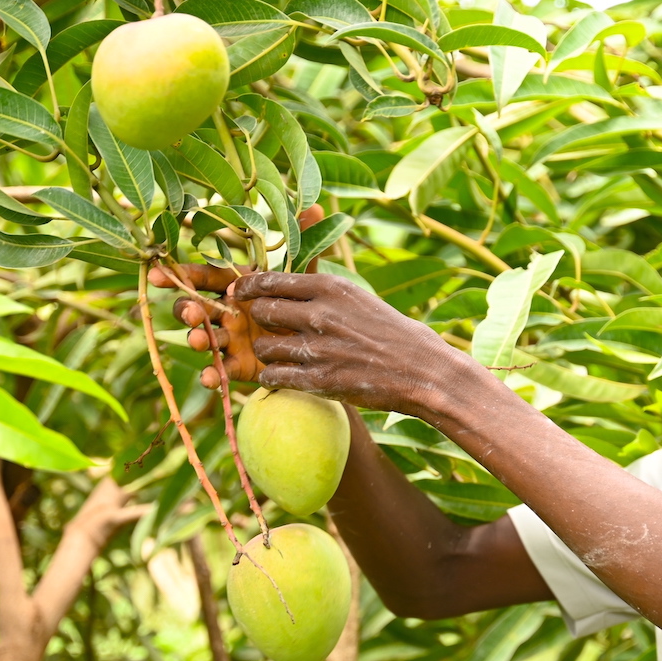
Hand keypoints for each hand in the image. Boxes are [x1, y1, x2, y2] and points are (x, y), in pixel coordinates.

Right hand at [157, 205, 327, 388]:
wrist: (319, 345)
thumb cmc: (302, 305)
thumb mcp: (303, 277)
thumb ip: (302, 247)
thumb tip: (314, 207)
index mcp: (236, 285)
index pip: (203, 277)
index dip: (181, 274)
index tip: (159, 273)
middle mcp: (226, 311)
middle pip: (195, 308)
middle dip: (188, 309)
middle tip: (192, 312)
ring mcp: (230, 340)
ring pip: (203, 338)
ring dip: (196, 338)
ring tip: (198, 340)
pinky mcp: (239, 366)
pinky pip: (220, 370)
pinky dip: (212, 374)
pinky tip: (210, 377)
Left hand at [226, 270, 487, 417]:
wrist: (423, 370)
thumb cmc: (393, 333)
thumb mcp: (359, 298)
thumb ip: (324, 291)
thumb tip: (291, 283)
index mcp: (331, 288)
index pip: (271, 280)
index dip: (248, 287)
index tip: (239, 292)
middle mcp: (321, 314)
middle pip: (261, 311)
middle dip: (257, 320)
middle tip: (260, 327)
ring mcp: (320, 349)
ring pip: (265, 347)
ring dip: (267, 353)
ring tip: (278, 355)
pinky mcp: (321, 381)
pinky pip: (275, 377)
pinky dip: (272, 377)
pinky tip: (281, 376)